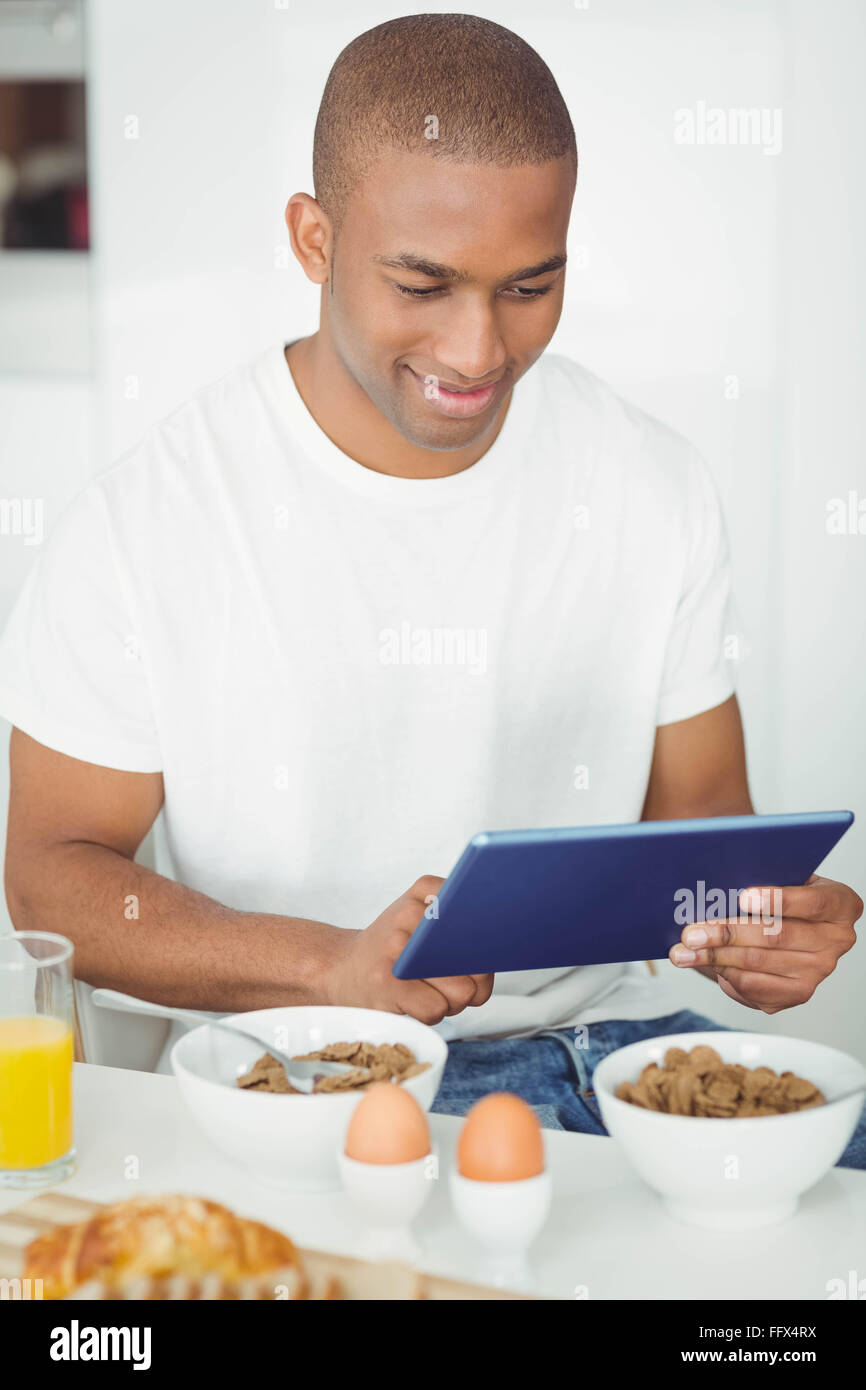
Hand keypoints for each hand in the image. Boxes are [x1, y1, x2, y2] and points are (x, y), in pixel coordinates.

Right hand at [324, 874, 494, 1022]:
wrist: (337, 969)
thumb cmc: (391, 951)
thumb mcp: (419, 918)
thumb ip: (460, 923)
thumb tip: (493, 956)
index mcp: (424, 893)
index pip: (479, 913)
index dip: (487, 941)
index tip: (480, 949)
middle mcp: (409, 914)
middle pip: (476, 963)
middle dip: (470, 983)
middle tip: (444, 979)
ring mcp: (397, 949)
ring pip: (460, 991)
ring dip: (449, 1002)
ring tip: (424, 989)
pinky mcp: (387, 983)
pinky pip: (436, 1010)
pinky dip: (430, 1015)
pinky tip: (409, 1002)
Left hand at [669, 874, 861, 1012]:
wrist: (787, 926)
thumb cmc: (779, 895)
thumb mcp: (780, 877)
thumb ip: (763, 876)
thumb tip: (719, 882)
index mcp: (840, 904)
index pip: (812, 902)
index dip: (776, 899)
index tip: (741, 896)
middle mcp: (837, 940)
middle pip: (776, 937)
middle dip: (727, 933)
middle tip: (691, 931)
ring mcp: (818, 971)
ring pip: (758, 963)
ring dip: (714, 957)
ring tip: (684, 950)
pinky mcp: (797, 993)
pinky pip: (753, 986)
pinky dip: (724, 973)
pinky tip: (703, 962)